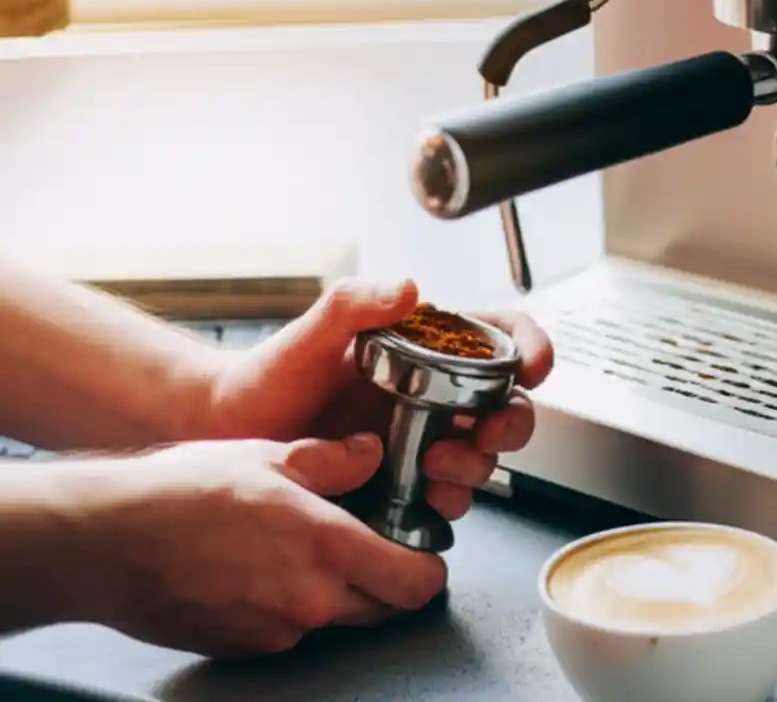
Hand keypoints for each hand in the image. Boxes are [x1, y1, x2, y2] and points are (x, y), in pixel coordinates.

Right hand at [75, 435, 443, 656]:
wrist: (100, 543)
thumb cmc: (176, 496)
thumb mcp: (267, 457)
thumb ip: (333, 460)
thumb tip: (370, 453)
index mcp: (328, 548)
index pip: (417, 583)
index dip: (428, 569)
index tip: (421, 553)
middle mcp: (311, 600)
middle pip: (383, 606)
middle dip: (384, 579)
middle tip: (363, 545)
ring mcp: (278, 631)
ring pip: (335, 617)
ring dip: (330, 590)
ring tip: (290, 547)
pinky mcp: (245, 647)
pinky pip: (289, 628)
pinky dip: (286, 604)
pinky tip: (254, 569)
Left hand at [204, 278, 553, 519]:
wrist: (229, 435)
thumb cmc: (267, 377)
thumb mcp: (308, 335)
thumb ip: (354, 304)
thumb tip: (409, 289)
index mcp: (426, 347)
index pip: (499, 337)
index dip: (531, 347)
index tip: (533, 367)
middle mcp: (436, 392)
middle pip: (507, 404)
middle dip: (510, 422)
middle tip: (484, 434)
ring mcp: (425, 439)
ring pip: (484, 456)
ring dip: (476, 466)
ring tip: (436, 470)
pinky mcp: (408, 482)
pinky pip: (450, 495)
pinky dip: (450, 500)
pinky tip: (427, 499)